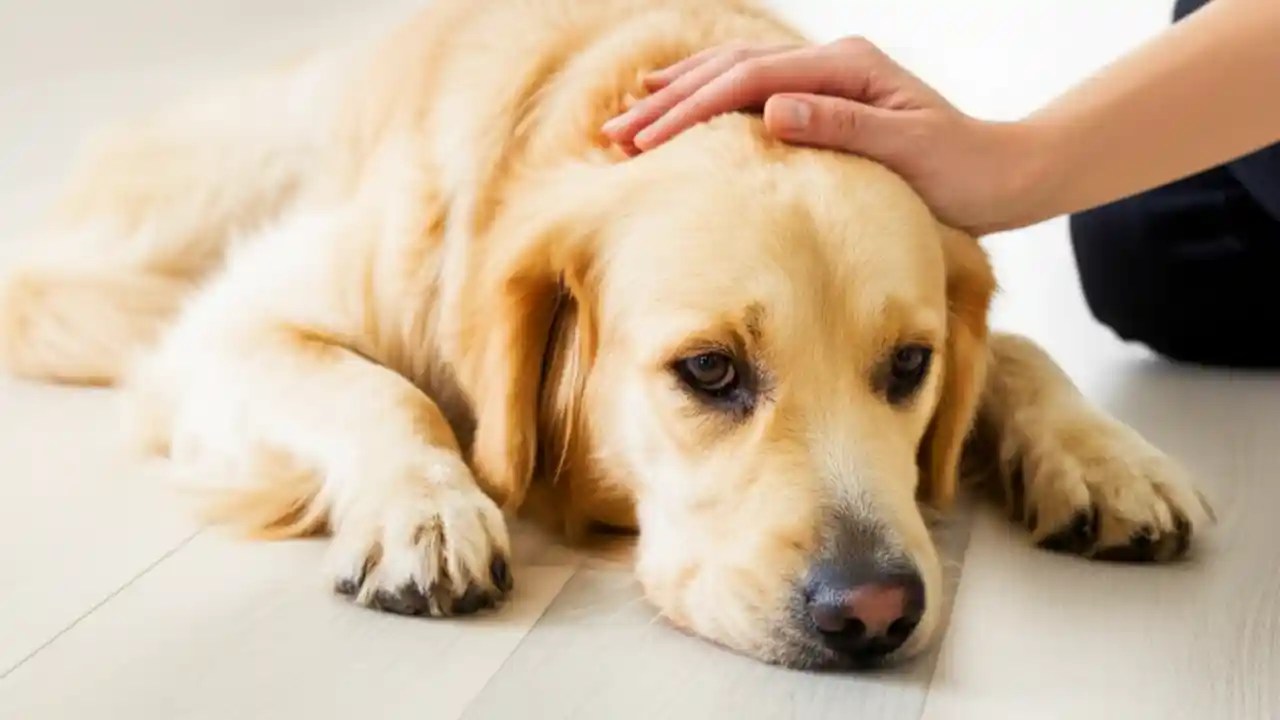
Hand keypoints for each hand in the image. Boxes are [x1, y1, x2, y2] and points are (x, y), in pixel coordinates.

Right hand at [603, 37, 1046, 234]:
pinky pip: (754, 93)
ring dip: (681, 93)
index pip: (751, 80)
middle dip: (670, 101)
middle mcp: (833, 63)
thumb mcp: (909, 152)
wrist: (1002, 175)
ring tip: (629, 114)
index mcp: (847, 68)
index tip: (646, 138)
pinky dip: (712, 99)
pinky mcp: (824, 101)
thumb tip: (772, 111)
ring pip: (736, 74)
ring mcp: (826, 78)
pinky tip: (685, 105)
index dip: (693, 107)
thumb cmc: (961, 171)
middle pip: (733, 70)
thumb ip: (842, 128)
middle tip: (617, 135)